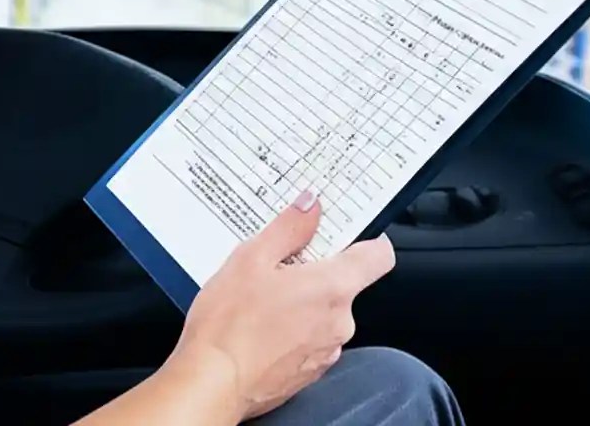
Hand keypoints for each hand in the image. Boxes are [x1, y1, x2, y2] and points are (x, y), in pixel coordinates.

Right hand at [165, 190, 395, 420]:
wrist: (211, 384)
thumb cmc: (228, 326)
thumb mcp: (252, 258)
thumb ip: (289, 228)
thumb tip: (310, 206)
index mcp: (333, 288)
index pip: (379, 255)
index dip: (365, 239)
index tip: (341, 232)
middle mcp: (339, 322)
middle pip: (344, 283)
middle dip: (315, 271)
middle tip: (278, 266)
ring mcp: (327, 351)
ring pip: (324, 312)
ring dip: (301, 302)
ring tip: (260, 299)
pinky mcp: (310, 372)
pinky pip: (310, 339)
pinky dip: (291, 329)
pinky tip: (259, 326)